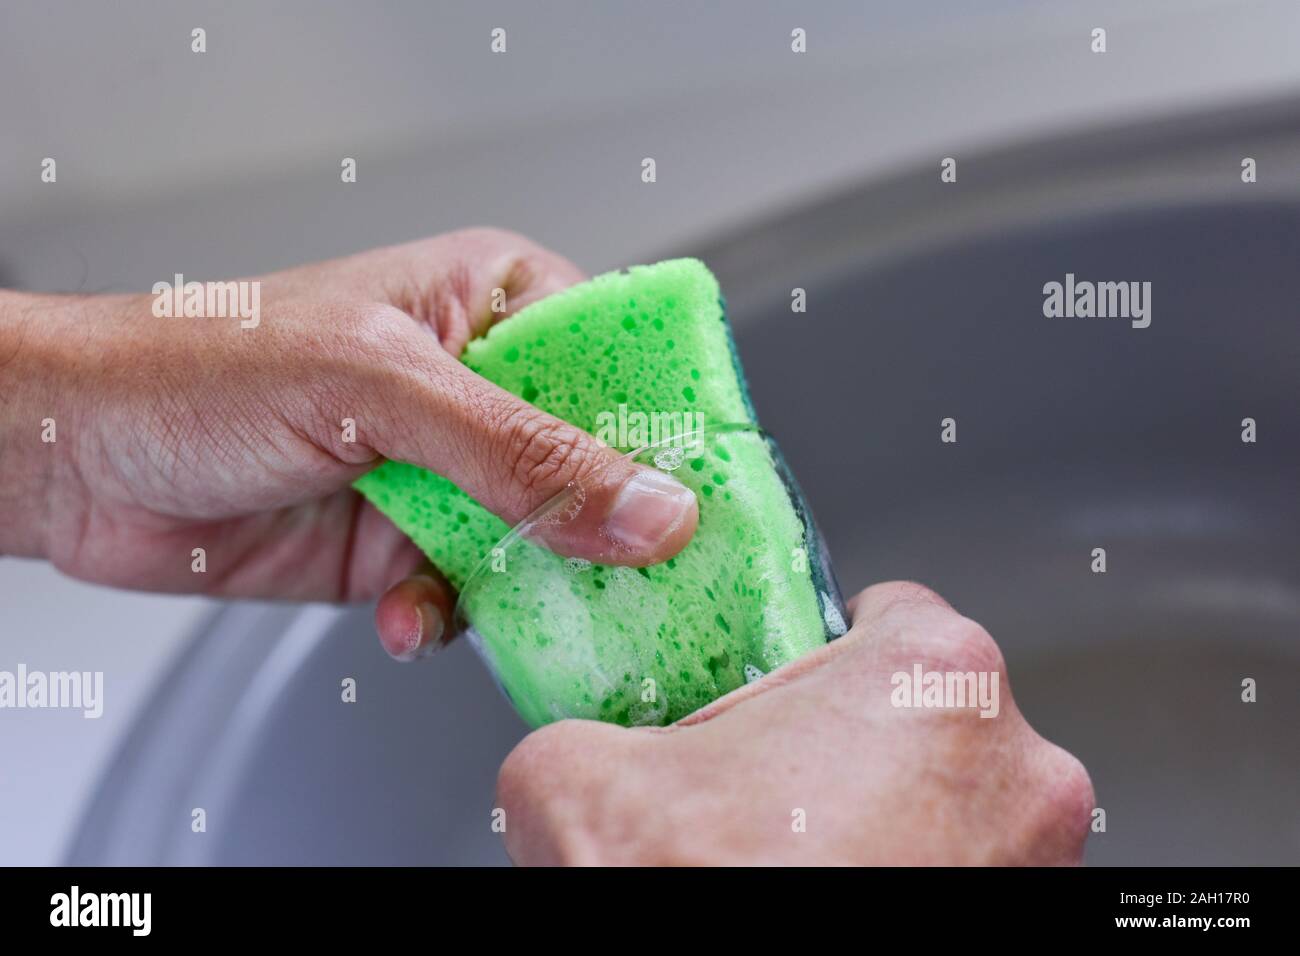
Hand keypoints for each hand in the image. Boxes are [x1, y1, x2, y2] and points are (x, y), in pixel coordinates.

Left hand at [0, 229, 697, 657]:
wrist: (78, 458)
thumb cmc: (201, 366)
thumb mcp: (380, 389)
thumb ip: (519, 452)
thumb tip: (647, 507)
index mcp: (490, 301)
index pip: (623, 358)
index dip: (672, 428)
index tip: (705, 500)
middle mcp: (479, 388)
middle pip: (595, 463)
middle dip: (610, 528)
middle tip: (641, 580)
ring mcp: (445, 470)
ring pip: (541, 540)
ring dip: (530, 586)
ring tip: (521, 611)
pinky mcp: (405, 543)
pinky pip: (471, 593)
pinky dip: (448, 618)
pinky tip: (407, 618)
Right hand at [495, 581, 1094, 864]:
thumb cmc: (704, 901)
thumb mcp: (582, 778)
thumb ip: (592, 730)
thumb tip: (576, 754)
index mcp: (935, 676)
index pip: (887, 613)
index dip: (817, 651)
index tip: (784, 687)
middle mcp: (1019, 765)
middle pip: (919, 712)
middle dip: (846, 745)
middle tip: (771, 791)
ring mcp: (1037, 861)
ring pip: (949, 801)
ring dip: (881, 821)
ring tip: (795, 860)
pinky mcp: (1030, 919)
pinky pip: (962, 871)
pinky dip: (907, 876)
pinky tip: (828, 895)